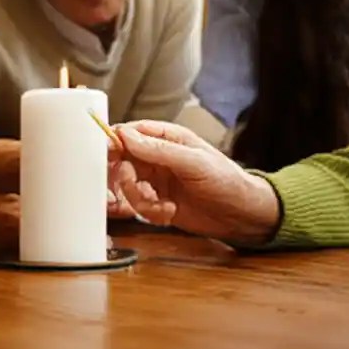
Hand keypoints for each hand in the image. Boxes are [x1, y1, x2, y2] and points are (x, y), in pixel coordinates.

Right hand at [111, 121, 280, 245]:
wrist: (241, 215)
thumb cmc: (226, 180)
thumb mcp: (194, 162)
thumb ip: (159, 150)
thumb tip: (126, 136)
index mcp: (166, 138)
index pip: (130, 133)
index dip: (114, 142)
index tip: (107, 154)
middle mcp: (157, 158)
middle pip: (121, 162)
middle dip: (125, 177)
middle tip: (136, 184)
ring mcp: (156, 181)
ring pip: (127, 187)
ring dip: (139, 198)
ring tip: (160, 202)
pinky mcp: (157, 203)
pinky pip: (138, 207)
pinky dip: (150, 212)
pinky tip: (169, 212)